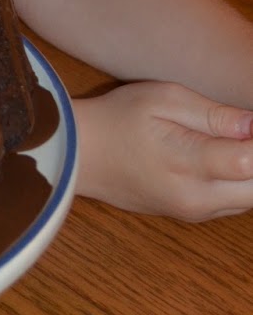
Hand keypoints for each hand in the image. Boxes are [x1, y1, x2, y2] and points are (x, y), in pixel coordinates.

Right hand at [73, 82, 252, 220]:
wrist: (79, 155)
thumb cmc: (117, 119)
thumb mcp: (162, 99)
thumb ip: (212, 114)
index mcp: (188, 164)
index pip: (252, 161)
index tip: (250, 122)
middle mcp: (197, 198)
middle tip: (246, 132)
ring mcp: (194, 212)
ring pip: (250, 200)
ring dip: (251, 174)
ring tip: (233, 142)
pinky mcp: (190, 215)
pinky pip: (233, 203)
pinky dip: (239, 183)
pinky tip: (224, 157)